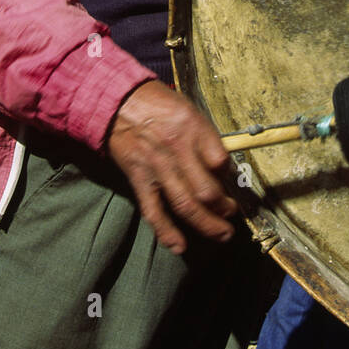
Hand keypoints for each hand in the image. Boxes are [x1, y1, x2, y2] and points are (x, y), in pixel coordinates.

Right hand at [106, 79, 237, 254]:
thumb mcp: (188, 109)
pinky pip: (154, 211)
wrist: (117, 102)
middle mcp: (177, 149)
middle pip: (208, 191)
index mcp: (192, 128)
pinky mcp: (140, 180)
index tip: (231, 180)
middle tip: (232, 214)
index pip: (220, 161)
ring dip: (208, 225)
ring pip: (186, 205)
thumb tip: (220, 166)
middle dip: (225, 208)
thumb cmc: (156, 103)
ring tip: (222, 234)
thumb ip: (205, 136)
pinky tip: (179, 246)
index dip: (230, 175)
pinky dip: (166, 232)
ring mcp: (157, 167)